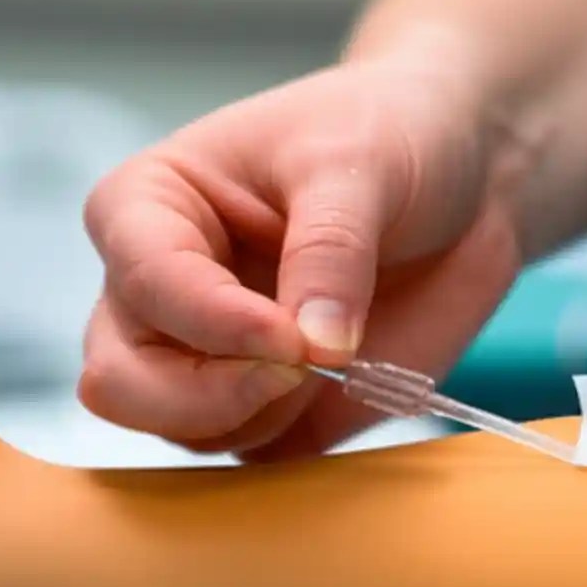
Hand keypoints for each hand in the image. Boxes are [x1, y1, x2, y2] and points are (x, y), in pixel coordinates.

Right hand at [78, 59, 524, 459]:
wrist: (466, 171)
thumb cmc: (389, 132)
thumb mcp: (356, 164)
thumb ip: (331, 253)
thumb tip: (315, 347)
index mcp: (151, 209)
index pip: (143, 283)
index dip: (212, 321)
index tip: (292, 335)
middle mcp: (164, 293)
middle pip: (121, 382)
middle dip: (202, 395)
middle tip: (299, 367)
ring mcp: (213, 357)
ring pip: (185, 430)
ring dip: (261, 414)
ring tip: (340, 354)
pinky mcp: (273, 405)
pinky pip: (256, 455)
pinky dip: (297, 440)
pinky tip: (349, 386)